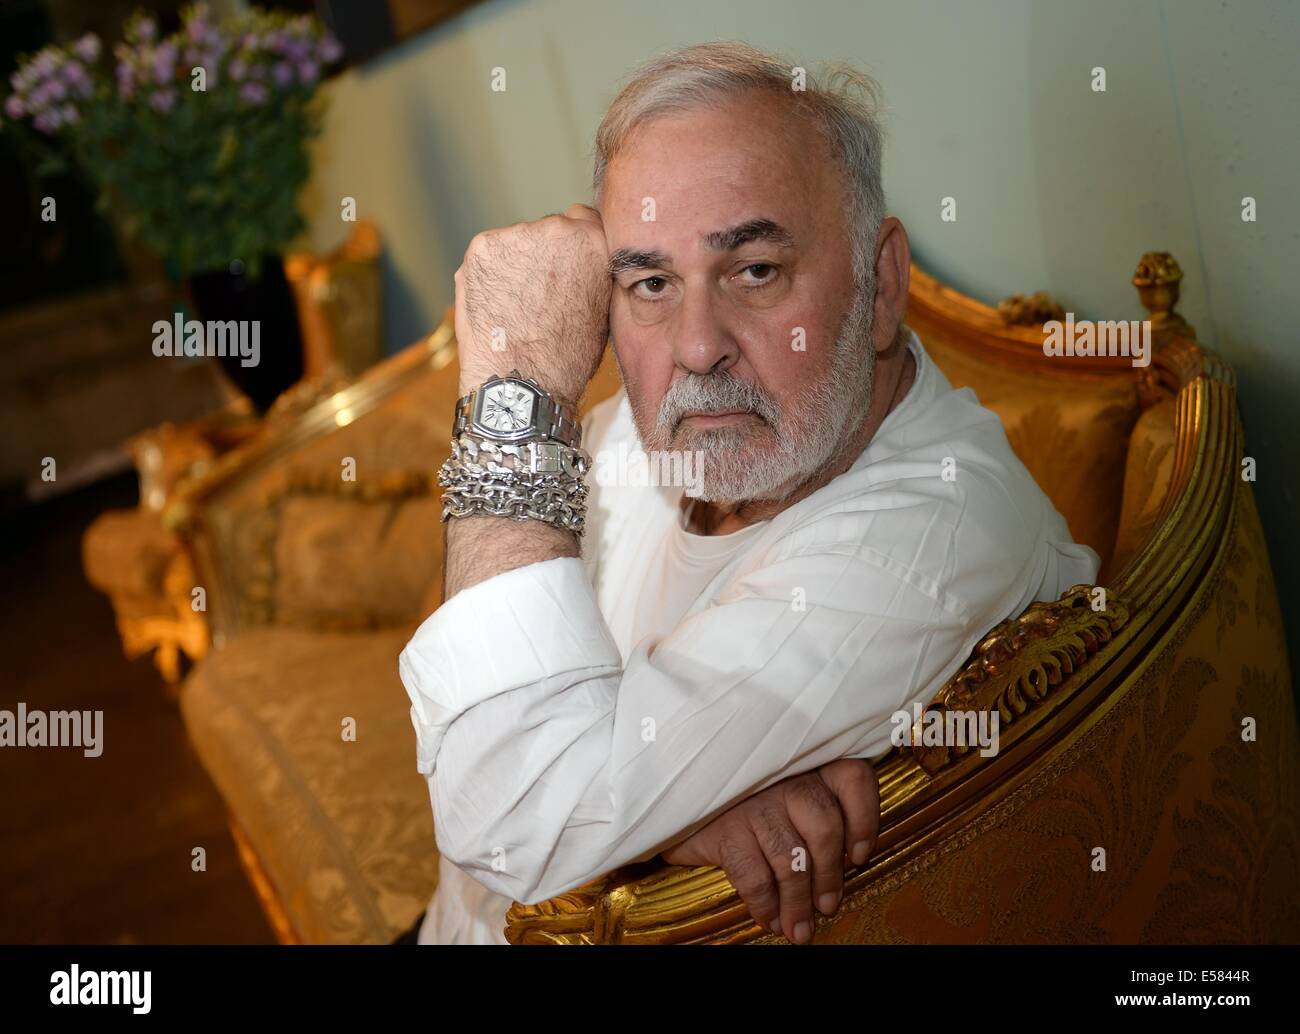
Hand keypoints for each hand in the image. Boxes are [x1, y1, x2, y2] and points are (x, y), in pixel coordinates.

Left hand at [454, 203, 610, 406]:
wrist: (522, 383)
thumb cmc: (566, 359)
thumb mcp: (603, 310)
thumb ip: (593, 272)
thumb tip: (582, 263)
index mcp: (595, 242)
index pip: (583, 219)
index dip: (573, 244)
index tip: (566, 263)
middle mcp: (557, 228)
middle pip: (548, 230)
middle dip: (543, 255)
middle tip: (539, 295)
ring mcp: (516, 235)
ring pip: (516, 243)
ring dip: (515, 264)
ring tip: (516, 308)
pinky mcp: (482, 247)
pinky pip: (488, 255)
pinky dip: (489, 274)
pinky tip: (496, 305)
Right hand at [660, 758, 879, 943]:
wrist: (681, 800)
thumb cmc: (743, 803)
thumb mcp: (784, 794)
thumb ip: (819, 813)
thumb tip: (849, 864)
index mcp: (806, 765)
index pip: (852, 778)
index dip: (865, 819)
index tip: (859, 856)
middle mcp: (783, 778)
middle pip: (825, 826)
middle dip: (830, 875)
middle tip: (828, 906)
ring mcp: (753, 802)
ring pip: (791, 858)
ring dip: (798, 902)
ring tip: (799, 929)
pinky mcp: (725, 828)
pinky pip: (755, 876)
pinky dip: (765, 905)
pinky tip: (770, 920)